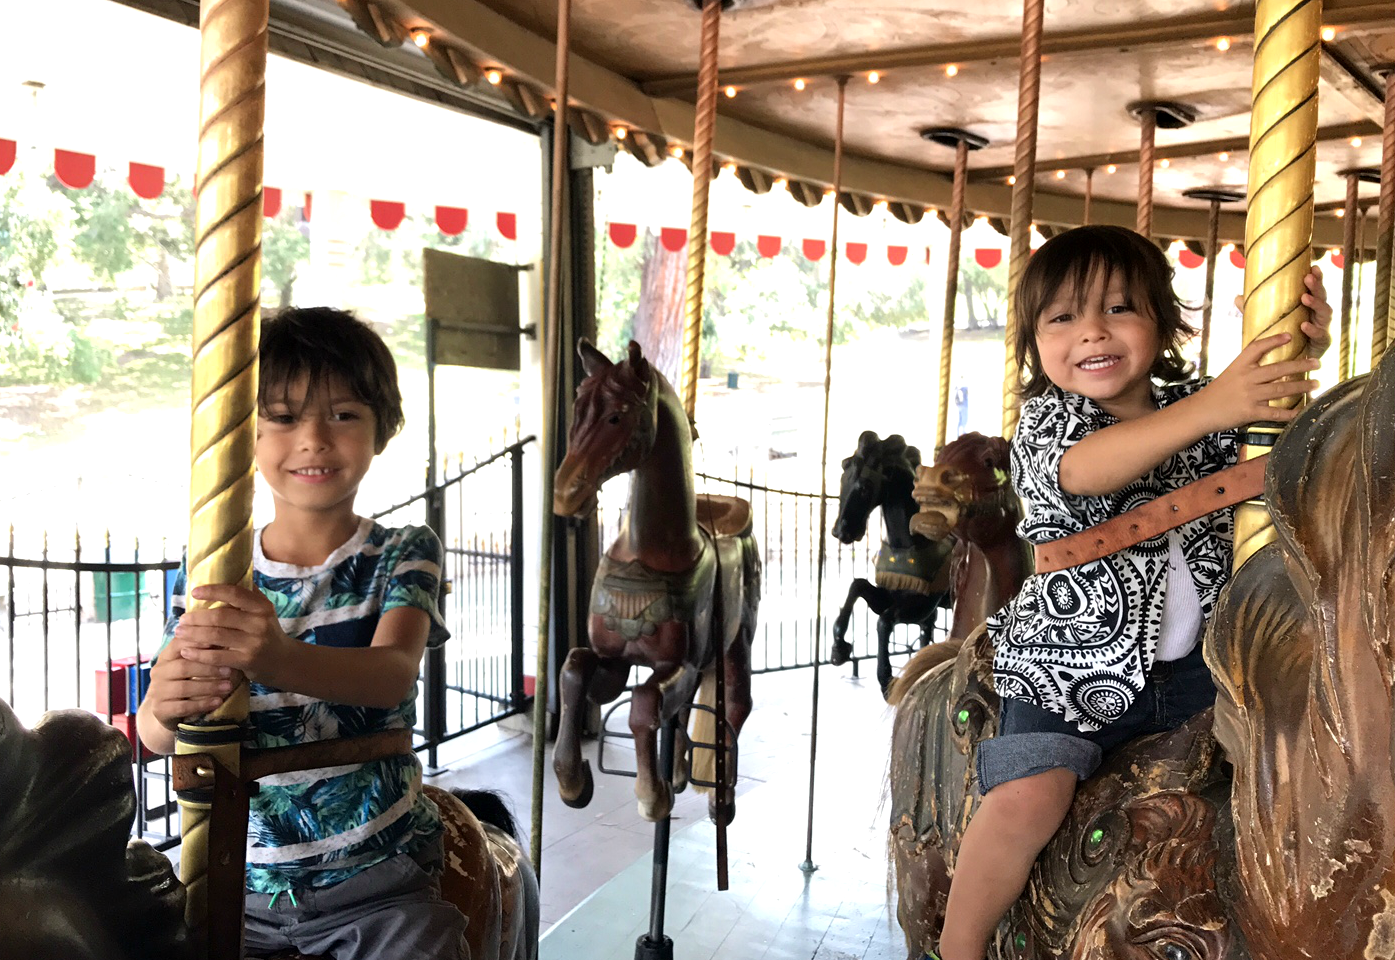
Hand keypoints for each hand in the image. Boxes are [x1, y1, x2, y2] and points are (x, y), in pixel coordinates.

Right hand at [145, 633, 236, 731]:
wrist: (168, 710)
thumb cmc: (185, 681)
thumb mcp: (191, 664)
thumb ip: (203, 652)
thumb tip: (227, 638)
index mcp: (166, 657)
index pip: (178, 644)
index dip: (197, 643)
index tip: (218, 642)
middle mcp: (158, 672)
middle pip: (183, 667)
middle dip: (208, 668)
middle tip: (229, 670)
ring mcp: (157, 691)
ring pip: (184, 688)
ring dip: (209, 687)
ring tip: (228, 687)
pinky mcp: (160, 709)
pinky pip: (183, 707)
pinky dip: (203, 704)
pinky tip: (218, 702)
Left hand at [175, 584, 293, 685]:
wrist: (284, 660)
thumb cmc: (267, 632)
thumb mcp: (264, 612)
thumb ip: (248, 596)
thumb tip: (228, 573)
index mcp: (262, 607)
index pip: (235, 594)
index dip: (213, 591)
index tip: (194, 592)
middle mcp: (260, 623)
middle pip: (220, 616)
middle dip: (196, 617)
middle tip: (181, 619)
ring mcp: (254, 643)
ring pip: (216, 636)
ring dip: (193, 634)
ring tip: (179, 632)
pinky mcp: (247, 661)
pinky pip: (217, 657)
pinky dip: (198, 654)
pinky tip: (186, 651)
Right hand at [1201, 332, 1320, 428]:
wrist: (1201, 411)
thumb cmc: (1217, 393)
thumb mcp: (1230, 374)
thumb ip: (1249, 368)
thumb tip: (1272, 365)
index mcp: (1239, 366)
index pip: (1257, 348)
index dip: (1273, 341)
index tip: (1289, 335)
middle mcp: (1246, 379)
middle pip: (1278, 369)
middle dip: (1300, 366)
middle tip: (1317, 363)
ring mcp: (1249, 396)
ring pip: (1281, 390)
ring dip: (1302, 387)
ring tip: (1317, 384)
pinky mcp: (1250, 412)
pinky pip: (1275, 412)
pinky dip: (1290, 412)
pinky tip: (1302, 410)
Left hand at [1232, 266, 1332, 357]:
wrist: (1290, 361)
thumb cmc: (1283, 335)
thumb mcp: (1268, 321)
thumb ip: (1255, 310)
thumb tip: (1236, 297)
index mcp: (1308, 305)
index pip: (1314, 288)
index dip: (1316, 277)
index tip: (1312, 266)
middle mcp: (1318, 313)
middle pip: (1322, 296)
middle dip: (1316, 286)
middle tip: (1308, 278)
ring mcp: (1323, 326)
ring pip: (1325, 312)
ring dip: (1316, 304)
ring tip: (1305, 298)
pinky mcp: (1322, 342)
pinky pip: (1320, 334)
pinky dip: (1313, 329)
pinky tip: (1304, 325)